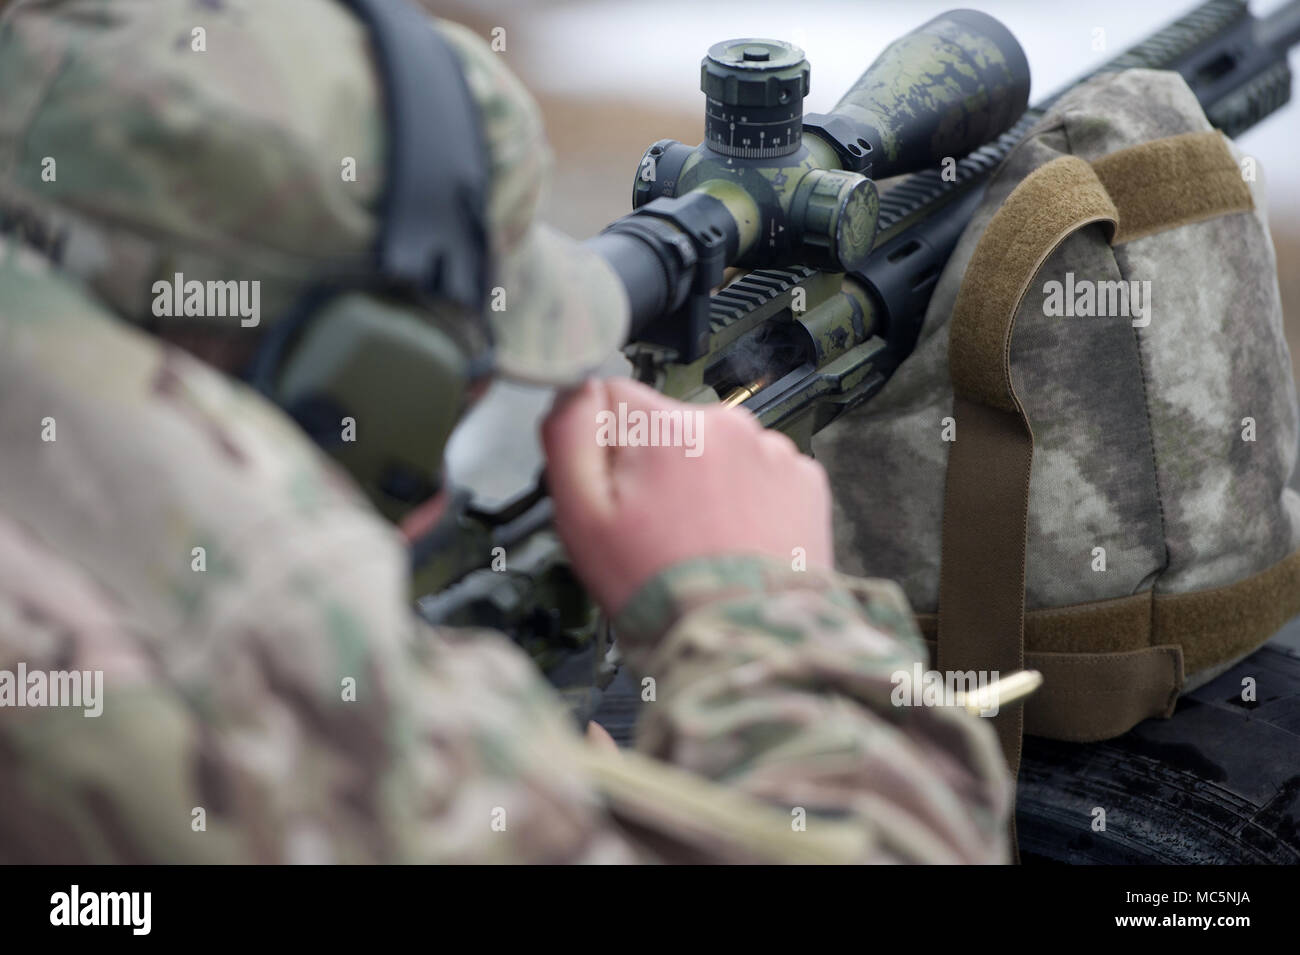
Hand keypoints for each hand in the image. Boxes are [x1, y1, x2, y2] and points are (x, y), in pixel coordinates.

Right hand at [541, 377, 832, 615]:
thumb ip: (569, 433)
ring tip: (699, 541)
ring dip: (704, 482)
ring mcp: (773, 451)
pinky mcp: (805, 481)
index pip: (614, 397)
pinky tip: (734, 541)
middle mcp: (727, 424)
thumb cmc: (658, 587)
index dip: (604, 448)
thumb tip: (574, 384)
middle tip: (657, 529)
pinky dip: (747, 501)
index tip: (616, 495)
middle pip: (668, 424)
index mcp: (667, 426)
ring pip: (715, 449)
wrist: (743, 641)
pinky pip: (760, 474)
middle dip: (657, 466)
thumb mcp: (581, 515)